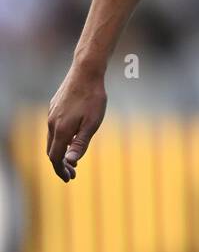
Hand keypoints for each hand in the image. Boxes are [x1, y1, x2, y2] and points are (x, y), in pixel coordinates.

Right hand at [46, 61, 107, 180]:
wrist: (86, 72)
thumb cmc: (93, 98)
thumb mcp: (92, 124)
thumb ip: (80, 144)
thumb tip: (70, 162)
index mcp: (61, 130)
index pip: (55, 157)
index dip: (61, 170)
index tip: (69, 179)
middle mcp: (52, 123)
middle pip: (51, 150)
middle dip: (61, 164)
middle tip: (73, 173)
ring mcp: (51, 114)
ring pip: (52, 139)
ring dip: (61, 151)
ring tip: (73, 159)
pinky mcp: (54, 107)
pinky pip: (54, 128)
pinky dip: (60, 139)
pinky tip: (71, 138)